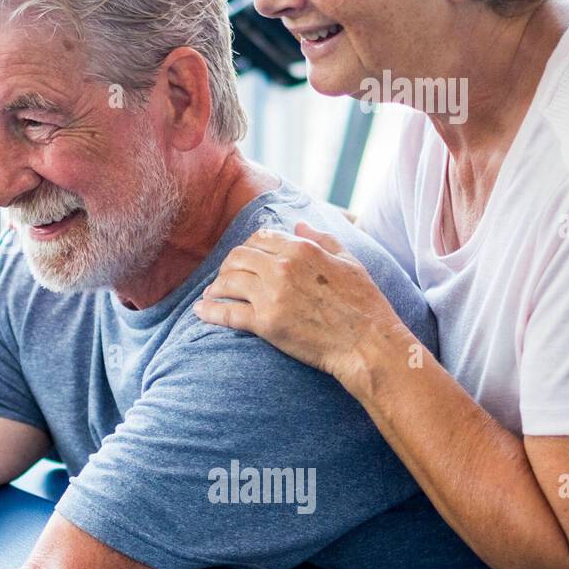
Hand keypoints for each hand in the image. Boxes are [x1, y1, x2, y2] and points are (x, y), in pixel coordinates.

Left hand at [192, 222, 404, 380]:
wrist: (368, 345)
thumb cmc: (365, 305)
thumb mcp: (350, 261)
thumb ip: (322, 239)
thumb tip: (299, 224)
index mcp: (302, 250)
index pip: (259, 237)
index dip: (249, 247)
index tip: (245, 259)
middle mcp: (282, 267)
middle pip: (238, 257)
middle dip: (228, 266)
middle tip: (226, 278)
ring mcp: (272, 295)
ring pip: (228, 281)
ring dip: (216, 287)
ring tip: (212, 294)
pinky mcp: (266, 323)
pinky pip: (227, 312)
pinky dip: (209, 311)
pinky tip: (201, 311)